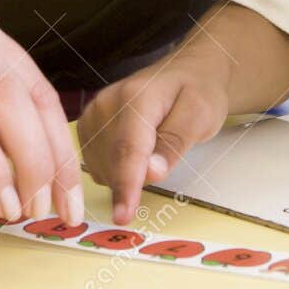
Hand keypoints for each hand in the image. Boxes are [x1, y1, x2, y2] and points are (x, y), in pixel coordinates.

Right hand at [78, 47, 231, 223]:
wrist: (186, 72)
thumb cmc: (197, 92)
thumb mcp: (201, 116)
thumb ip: (175, 143)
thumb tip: (151, 173)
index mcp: (136, 96)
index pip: (128, 148)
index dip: (126, 185)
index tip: (123, 215)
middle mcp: (106, 102)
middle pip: (111, 162)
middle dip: (133, 180)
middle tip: (165, 159)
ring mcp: (93, 113)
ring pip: (100, 167)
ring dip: (124, 176)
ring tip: (153, 150)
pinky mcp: (87, 125)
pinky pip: (95, 164)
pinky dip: (114, 171)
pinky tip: (135, 155)